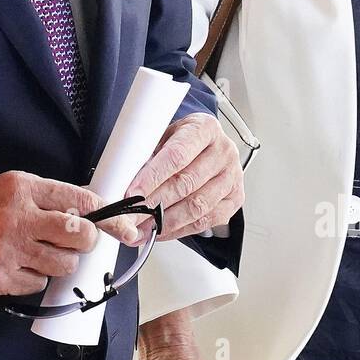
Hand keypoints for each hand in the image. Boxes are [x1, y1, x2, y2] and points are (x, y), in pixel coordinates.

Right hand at [0, 170, 141, 297]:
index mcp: (23, 189)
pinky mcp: (0, 278)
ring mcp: (9, 251)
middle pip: (80, 235)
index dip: (107, 216)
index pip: (79, 200)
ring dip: (61, 263)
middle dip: (87, 241)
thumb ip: (47, 197)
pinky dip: (35, 278)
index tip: (124, 229)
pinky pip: (39, 284)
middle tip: (78, 242)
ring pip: (64, 265)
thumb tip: (90, 212)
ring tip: (40, 253)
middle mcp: (18, 218)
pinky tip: (16, 265)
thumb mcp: (9, 188)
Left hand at [125, 113, 242, 241]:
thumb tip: (125, 179)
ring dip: (164, 222)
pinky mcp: (234, 200)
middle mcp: (223, 152)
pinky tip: (160, 231)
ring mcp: (232, 177)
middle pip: (186, 183)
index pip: (177, 155)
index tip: (132, 193)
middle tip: (131, 216)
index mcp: (205, 128)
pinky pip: (204, 222)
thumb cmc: (183, 140)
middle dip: (154, 204)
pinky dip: (179, 230)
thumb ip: (150, 153)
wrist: (208, 146)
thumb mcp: (165, 135)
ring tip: (142, 228)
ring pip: (196, 206)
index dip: (153, 177)